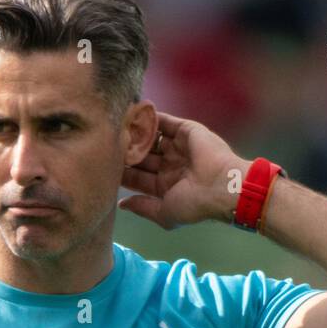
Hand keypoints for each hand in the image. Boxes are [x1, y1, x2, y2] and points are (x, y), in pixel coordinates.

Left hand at [118, 111, 250, 229]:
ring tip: (115, 129)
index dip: (123, 173)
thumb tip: (121, 204)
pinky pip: (163, 121)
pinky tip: (132, 115)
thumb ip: (142, 207)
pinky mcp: (185, 130)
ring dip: (135, 135)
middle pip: (141, 156)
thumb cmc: (194, 205)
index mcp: (165, 186)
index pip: (138, 177)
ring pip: (150, 138)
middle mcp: (170, 165)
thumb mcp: (163, 212)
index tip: (104, 168)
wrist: (221, 186)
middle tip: (106, 146)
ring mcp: (177, 147)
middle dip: (126, 152)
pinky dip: (149, 118)